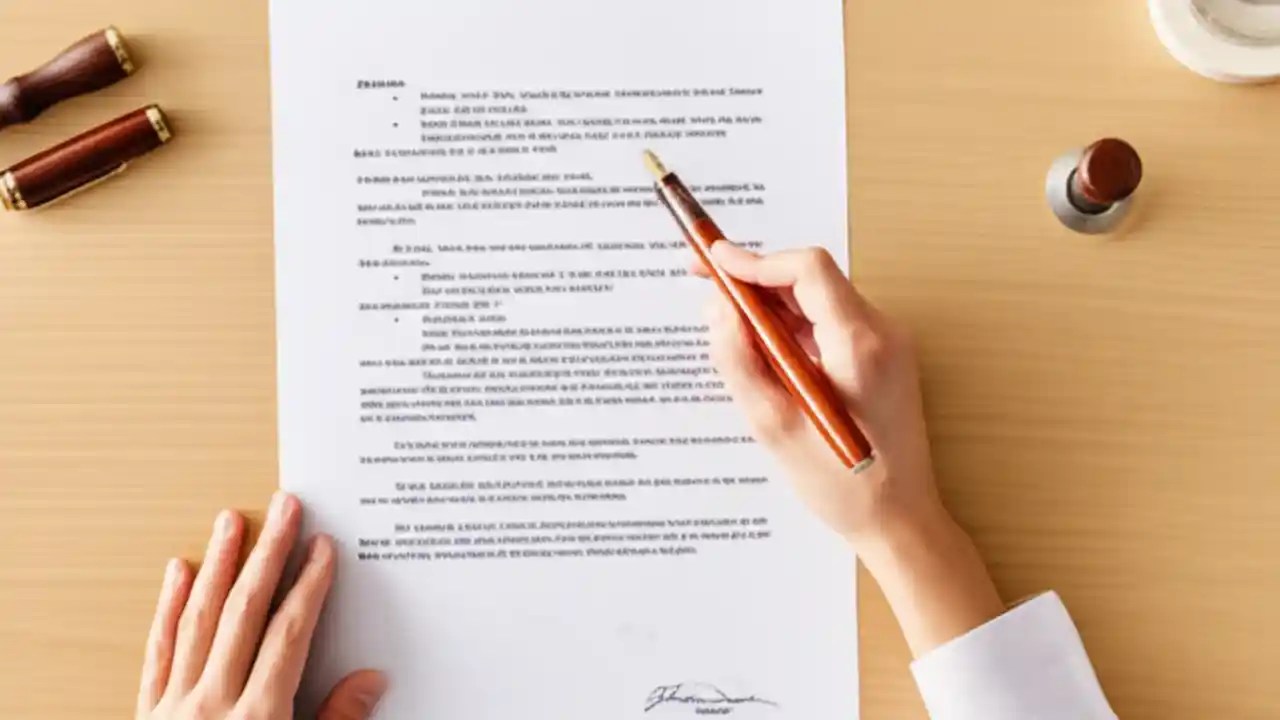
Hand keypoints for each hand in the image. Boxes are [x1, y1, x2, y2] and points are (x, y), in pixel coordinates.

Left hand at [136, 493, 384, 718]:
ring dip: (218, 565)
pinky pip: (159, 652)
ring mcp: (174, 708)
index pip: (289, 635)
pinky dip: (170, 609)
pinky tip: (179, 573)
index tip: (321, 549)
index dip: (309, 587)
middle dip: (268, 554)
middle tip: (283, 509)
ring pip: (198, 620)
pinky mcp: (147, 714)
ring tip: (229, 522)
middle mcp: (212, 706)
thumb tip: (370, 682)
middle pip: (244, 612)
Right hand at [696, 242, 1004, 654]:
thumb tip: (718, 311)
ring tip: (725, 324)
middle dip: (755, 279)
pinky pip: (829, 324)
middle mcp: (882, 333)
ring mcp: (885, 345)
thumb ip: (740, 362)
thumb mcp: (775, 427)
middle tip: (705, 284)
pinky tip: (760, 350)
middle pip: (811, 279)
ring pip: (818, 300)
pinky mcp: (881, 359)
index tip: (712, 261)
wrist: (900, 521)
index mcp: (860, 344)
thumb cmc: (843, 486)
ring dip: (771, 305)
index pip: (806, 270)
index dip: (754, 261)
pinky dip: (791, 327)